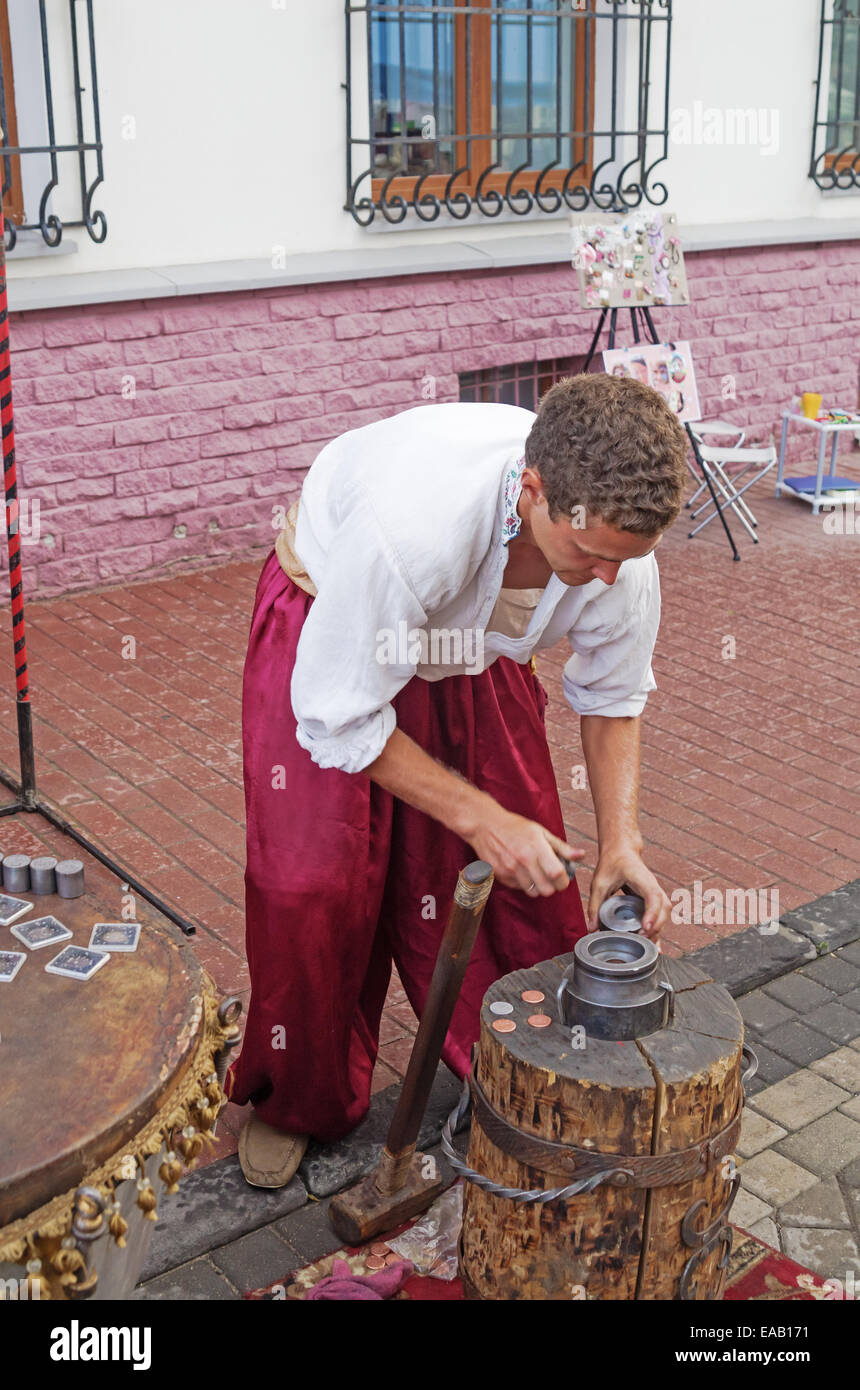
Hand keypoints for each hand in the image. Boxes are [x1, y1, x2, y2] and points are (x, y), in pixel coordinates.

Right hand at [466, 805, 584, 895]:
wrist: (486, 825)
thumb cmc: (515, 826)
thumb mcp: (541, 832)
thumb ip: (562, 847)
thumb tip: (581, 855)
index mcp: (536, 847)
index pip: (556, 874)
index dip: (564, 881)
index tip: (564, 878)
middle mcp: (523, 860)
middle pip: (546, 889)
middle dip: (553, 887)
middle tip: (551, 878)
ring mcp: (510, 870)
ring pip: (533, 892)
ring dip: (539, 887)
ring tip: (537, 875)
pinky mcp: (501, 875)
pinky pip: (519, 888)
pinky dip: (524, 884)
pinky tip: (522, 872)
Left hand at [588, 843, 670, 941]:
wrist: (621, 851)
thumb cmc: (611, 864)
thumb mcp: (599, 884)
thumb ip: (595, 906)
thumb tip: (591, 928)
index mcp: (641, 878)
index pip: (653, 896)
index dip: (652, 913)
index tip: (645, 927)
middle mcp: (653, 886)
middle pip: (663, 908)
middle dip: (656, 926)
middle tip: (641, 940)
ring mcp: (655, 892)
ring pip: (664, 913)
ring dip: (658, 929)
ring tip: (647, 946)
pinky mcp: (652, 899)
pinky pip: (659, 914)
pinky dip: (657, 928)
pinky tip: (654, 945)